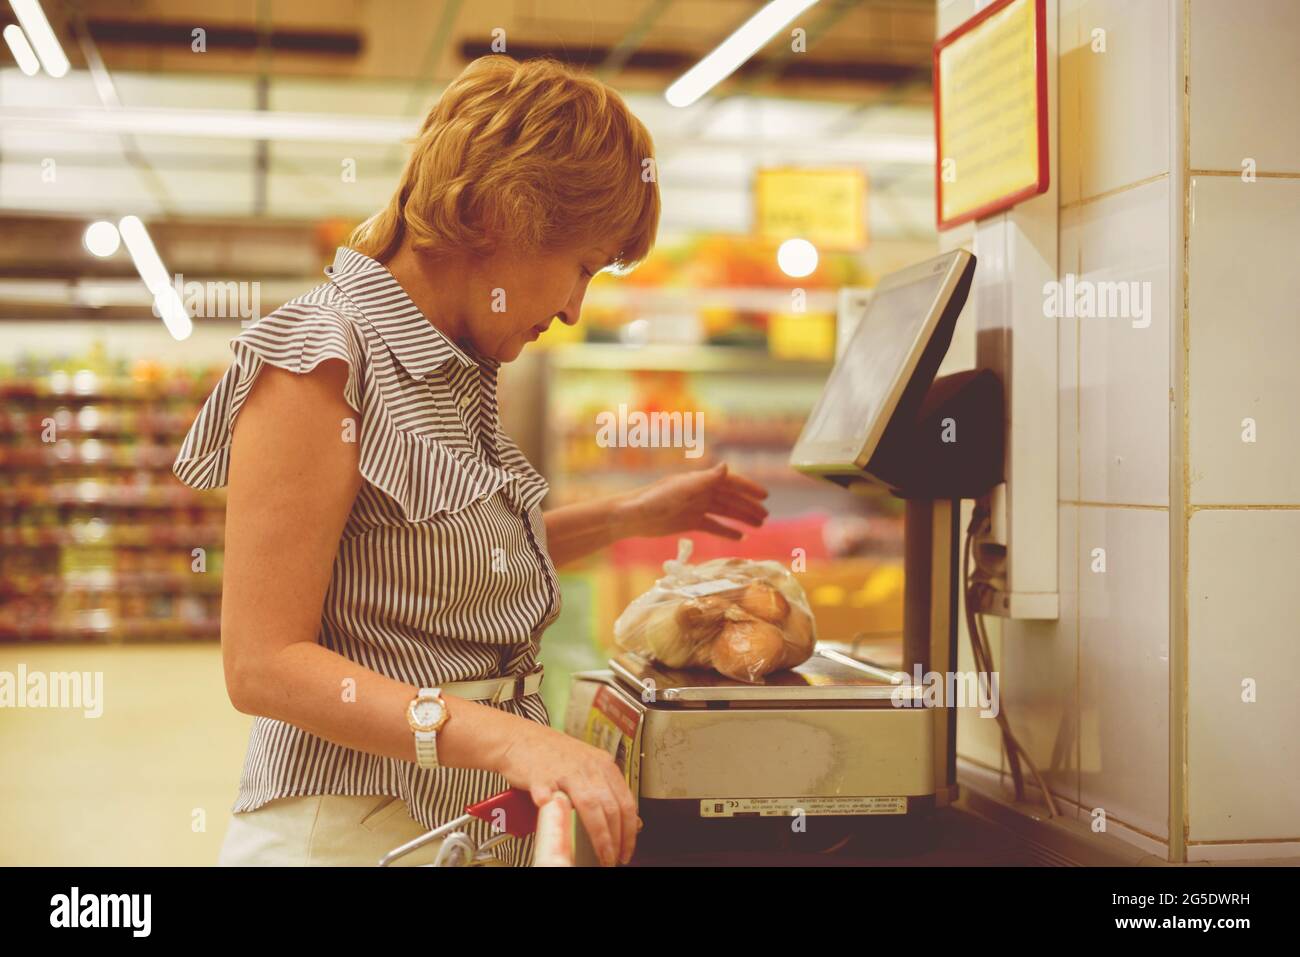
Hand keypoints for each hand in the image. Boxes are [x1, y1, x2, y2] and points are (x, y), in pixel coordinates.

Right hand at [494, 721, 636, 866]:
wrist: (520, 738)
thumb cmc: (552, 756)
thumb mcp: (588, 768)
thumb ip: (606, 792)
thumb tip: (630, 821)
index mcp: (603, 765)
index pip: (626, 801)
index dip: (630, 830)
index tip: (627, 848)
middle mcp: (588, 767)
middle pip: (611, 807)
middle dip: (616, 838)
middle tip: (614, 858)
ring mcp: (564, 770)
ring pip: (590, 805)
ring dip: (598, 835)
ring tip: (600, 854)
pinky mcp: (540, 775)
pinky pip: (547, 793)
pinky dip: (551, 808)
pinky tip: (552, 820)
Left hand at [621, 462, 768, 540]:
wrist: (632, 517)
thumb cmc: (654, 500)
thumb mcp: (682, 490)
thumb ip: (705, 479)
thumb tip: (726, 466)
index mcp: (699, 481)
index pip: (729, 483)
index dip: (748, 488)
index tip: (765, 496)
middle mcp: (699, 492)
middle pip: (730, 499)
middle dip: (749, 506)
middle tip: (767, 516)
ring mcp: (695, 508)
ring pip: (724, 512)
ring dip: (741, 518)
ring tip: (759, 526)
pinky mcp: (689, 522)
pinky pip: (713, 526)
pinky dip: (726, 531)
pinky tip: (740, 538)